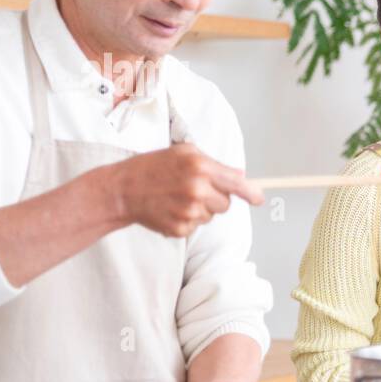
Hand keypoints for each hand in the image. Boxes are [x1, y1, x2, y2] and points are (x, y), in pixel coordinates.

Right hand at [110, 143, 263, 236]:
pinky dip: (187, 220)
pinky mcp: (180, 228)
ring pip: (212, 216)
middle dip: (215, 198)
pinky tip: (171, 209)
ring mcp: (188, 211)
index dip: (251, 193)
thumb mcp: (183, 153)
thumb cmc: (152, 167)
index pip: (236, 184)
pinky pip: (196, 226)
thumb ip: (213, 163)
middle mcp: (197, 189)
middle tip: (193, 190)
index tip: (258, 199)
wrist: (122, 190)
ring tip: (178, 198)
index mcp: (200, 167)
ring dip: (201, 209)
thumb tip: (240, 177)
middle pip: (226, 204)